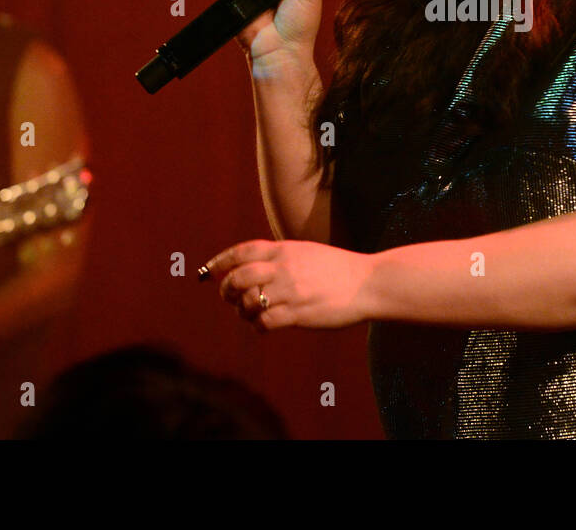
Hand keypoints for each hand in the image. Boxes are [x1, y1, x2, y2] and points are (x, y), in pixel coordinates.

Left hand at [201, 239, 372, 331]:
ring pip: (248, 303)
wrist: (368, 283)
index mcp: (284, 249)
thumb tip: (248, 268)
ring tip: (251, 314)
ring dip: (243, 311)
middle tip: (230, 298)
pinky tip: (264, 326)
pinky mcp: (299, 314)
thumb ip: (279, 257)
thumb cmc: (338, 269)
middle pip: (238, 278)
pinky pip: (265, 322)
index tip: (207, 273)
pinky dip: (258, 326)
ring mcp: (291, 291)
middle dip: (226, 291)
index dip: (219, 262)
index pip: (241, 252)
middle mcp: (284, 268)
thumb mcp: (306, 253)